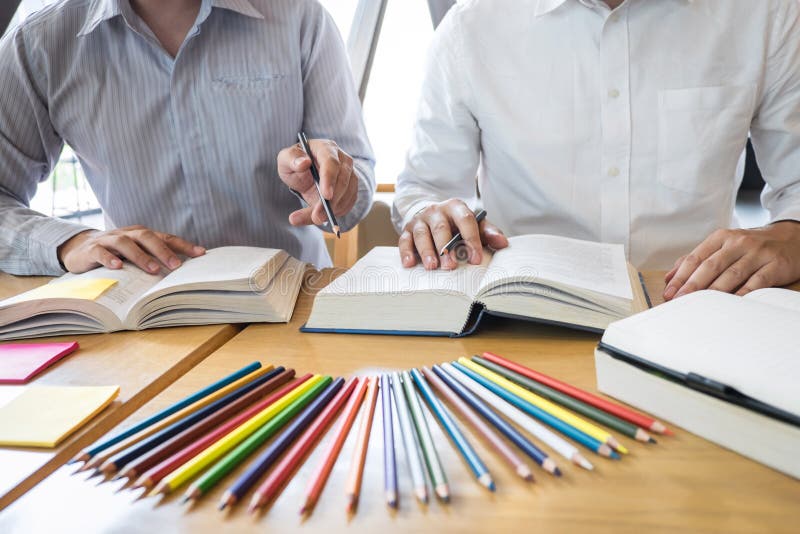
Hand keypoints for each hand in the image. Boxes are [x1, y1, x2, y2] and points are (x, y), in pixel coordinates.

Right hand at [57, 226, 205, 273]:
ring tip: (153, 270)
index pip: (166, 238)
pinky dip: (109, 258)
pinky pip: (101, 252)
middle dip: (163, 251)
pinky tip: (118, 267)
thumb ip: (154, 258)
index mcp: (142, 235)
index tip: (201, 253)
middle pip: (147, 237)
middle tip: (176, 266)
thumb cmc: (116, 253)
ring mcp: (109, 240)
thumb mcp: (136, 253)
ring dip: (140, 256)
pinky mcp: (91, 250)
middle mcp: (128, 234)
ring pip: (126, 243)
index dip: (183, 245)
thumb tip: (182, 271)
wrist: (78, 248)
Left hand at [277, 139, 357, 226]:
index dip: (329, 179)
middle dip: (331, 202)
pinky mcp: (352, 188)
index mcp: (326, 148)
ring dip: (333, 210)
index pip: (331, 163)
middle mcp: (343, 160)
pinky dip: (337, 212)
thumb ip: (291, 159)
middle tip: (317, 217)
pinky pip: (348, 203)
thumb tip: (303, 162)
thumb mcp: (286, 160)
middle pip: (342, 181)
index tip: (326, 196)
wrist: (305, 173)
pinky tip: (323, 216)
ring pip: (347, 194)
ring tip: (315, 219)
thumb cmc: (295, 164)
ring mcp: (350, 174)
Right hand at [398, 199, 508, 269]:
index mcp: (456, 207)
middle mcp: (436, 211)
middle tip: (450, 266)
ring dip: (426, 251)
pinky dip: (406, 252)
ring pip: (421, 234)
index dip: (471, 239)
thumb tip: (502, 243)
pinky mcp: (407, 230)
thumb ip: (488, 233)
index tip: (475, 258)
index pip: (465, 220)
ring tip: (432, 267)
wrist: (431, 215)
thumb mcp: (473, 224)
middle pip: (441, 227)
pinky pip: (404, 240)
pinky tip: (410, 264)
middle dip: (445, 248)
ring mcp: (420, 220)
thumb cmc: (456, 224)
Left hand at [663, 221, 799, 299]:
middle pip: (711, 266)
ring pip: (732, 274)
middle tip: (680, 300)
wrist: (791, 238)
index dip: (680, 277)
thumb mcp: (723, 245)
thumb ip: (696, 259)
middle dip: (692, 285)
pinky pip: (757, 282)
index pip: (695, 258)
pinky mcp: (775, 265)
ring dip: (713, 291)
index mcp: (721, 238)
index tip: (669, 292)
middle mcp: (738, 243)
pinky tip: (732, 303)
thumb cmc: (751, 246)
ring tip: (699, 305)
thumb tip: (669, 277)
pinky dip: (744, 293)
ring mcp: (758, 253)